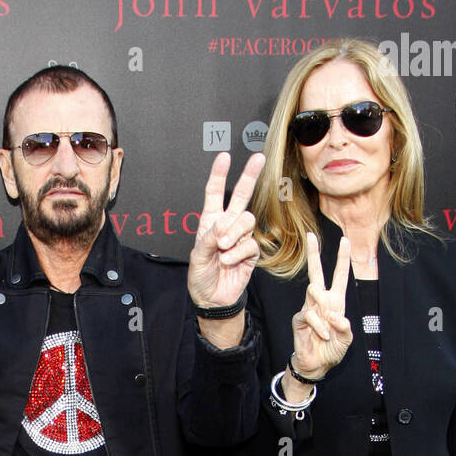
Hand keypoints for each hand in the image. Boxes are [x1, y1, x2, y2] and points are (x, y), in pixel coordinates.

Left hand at [188, 151, 263, 309]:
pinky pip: (249, 244)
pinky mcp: (251, 252)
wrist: (212, 298)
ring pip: (246, 220)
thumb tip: (223, 224)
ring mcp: (241, 237)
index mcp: (210, 221)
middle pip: (241, 195)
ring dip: (233, 234)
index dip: (219, 174)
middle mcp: (227, 225)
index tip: (224, 156)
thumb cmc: (201, 276)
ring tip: (222, 249)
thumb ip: (209, 238)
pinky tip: (228, 261)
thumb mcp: (198, 256)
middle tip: (258, 158)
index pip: (215, 193)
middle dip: (249, 175)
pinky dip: (237, 253)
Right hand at [290, 231, 352, 379]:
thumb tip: (338, 317)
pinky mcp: (300, 319)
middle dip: (314, 254)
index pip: (339, 276)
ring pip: (314, 291)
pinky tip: (323, 335)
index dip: (342, 259)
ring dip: (324, 308)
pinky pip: (309, 315)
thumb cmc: (332, 350)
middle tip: (311, 235)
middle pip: (316, 273)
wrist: (317, 364)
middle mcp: (322, 301)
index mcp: (336, 302)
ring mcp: (309, 308)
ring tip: (328, 327)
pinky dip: (319, 326)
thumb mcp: (346, 340)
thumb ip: (345, 328)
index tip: (345, 240)